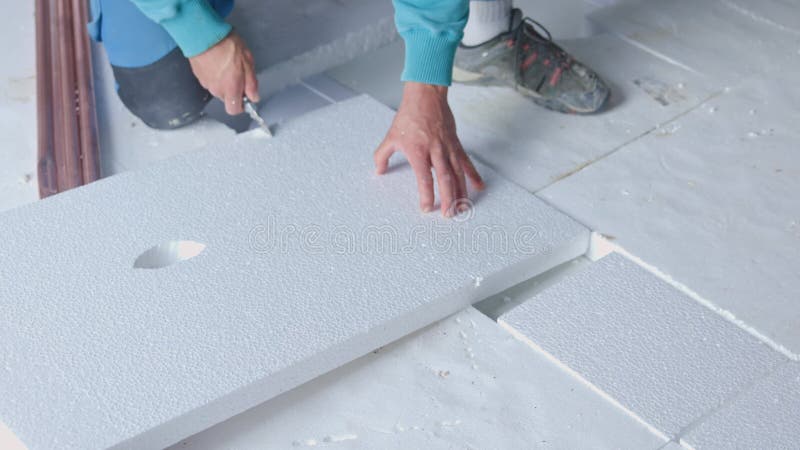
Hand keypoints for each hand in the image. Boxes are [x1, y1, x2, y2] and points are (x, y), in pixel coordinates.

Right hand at [188, 32, 258, 114]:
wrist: (204, 34)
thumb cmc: (227, 46)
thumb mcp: (248, 62)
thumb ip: (251, 84)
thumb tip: (254, 97)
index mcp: (231, 89)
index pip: (235, 110)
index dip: (241, 105)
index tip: (245, 96)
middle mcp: (217, 90)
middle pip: (227, 98)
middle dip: (233, 90)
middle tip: (238, 73)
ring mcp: (206, 83)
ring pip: (218, 89)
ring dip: (223, 81)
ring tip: (227, 65)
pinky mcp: (199, 76)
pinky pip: (210, 80)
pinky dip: (214, 74)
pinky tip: (218, 62)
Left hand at [374, 82, 483, 216]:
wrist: (426, 96)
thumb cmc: (408, 116)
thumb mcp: (391, 137)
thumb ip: (382, 156)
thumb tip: (378, 171)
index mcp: (418, 151)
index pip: (424, 178)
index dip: (426, 195)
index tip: (426, 208)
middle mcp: (435, 151)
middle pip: (445, 178)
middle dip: (448, 199)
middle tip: (448, 214)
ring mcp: (448, 147)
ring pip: (458, 173)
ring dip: (461, 192)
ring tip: (462, 208)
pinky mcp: (456, 143)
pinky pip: (466, 162)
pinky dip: (473, 175)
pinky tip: (479, 187)